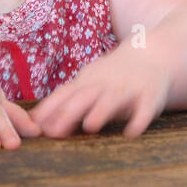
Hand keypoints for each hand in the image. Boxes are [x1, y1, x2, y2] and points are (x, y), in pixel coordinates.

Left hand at [30, 44, 174, 139]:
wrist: (152, 54)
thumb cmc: (112, 75)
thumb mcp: (88, 82)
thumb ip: (65, 100)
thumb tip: (34, 120)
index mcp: (88, 82)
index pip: (65, 94)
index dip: (50, 110)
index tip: (35, 127)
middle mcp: (106, 84)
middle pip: (85, 96)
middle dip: (69, 113)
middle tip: (54, 133)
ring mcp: (128, 88)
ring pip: (113, 99)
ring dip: (102, 111)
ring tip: (91, 125)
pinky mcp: (150, 96)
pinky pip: (145, 108)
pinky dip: (138, 120)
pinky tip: (131, 132)